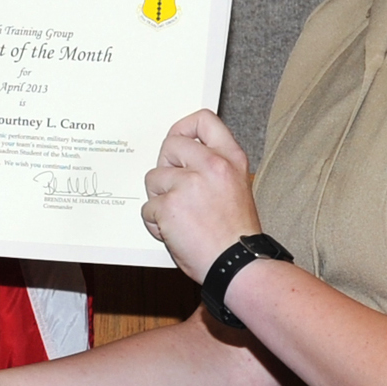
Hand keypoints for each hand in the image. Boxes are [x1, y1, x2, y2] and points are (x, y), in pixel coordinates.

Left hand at [141, 109, 259, 281]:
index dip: (184, 126)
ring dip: (160, 199)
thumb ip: (214, 168)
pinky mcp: (169, 206)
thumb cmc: (237, 236)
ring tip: (179, 217)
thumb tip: (186, 157)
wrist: (238, 266)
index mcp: (230, 159)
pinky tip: (174, 233)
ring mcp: (188, 184)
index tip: (179, 138)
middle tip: (174, 188)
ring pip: (154, 178)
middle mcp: (210, 166)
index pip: (204, 120)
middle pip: (170, 145)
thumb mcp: (237, 188)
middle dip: (166, 166)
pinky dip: (156, 223)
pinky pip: (148, 208)